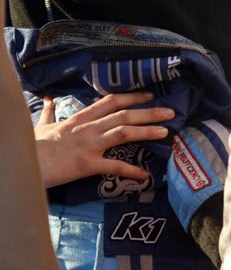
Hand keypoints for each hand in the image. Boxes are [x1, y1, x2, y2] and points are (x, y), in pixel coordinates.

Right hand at [34, 93, 173, 187]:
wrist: (22, 162)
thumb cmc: (31, 145)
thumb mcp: (41, 126)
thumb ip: (49, 113)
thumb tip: (48, 98)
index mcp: (79, 119)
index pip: (110, 101)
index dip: (132, 97)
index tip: (149, 95)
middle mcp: (87, 128)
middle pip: (123, 114)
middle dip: (148, 111)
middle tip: (170, 111)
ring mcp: (89, 145)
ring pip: (123, 132)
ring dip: (146, 131)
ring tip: (166, 132)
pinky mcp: (86, 164)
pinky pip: (113, 167)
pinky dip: (131, 171)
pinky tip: (146, 175)